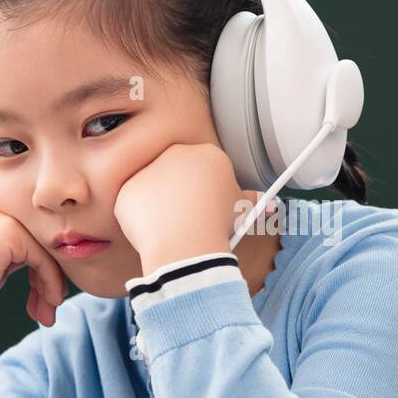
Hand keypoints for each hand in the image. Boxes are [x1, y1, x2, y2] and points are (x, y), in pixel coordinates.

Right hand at [0, 200, 66, 348]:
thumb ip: (19, 253)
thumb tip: (55, 263)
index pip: (33, 235)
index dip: (43, 267)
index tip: (44, 296)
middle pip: (41, 241)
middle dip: (49, 278)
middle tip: (50, 306)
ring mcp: (2, 218)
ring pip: (46, 251)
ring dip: (51, 286)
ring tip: (49, 312)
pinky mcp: (9, 233)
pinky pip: (44, 259)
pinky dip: (50, 284)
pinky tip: (47, 304)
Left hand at [114, 142, 276, 274]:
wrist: (187, 244)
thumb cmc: (218, 226)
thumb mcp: (242, 211)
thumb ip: (251, 201)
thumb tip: (269, 203)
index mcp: (208, 154)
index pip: (204, 168)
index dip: (206, 191)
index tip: (206, 208)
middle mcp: (177, 154)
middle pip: (177, 172)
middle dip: (181, 193)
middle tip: (188, 219)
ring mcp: (149, 169)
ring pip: (154, 186)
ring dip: (160, 204)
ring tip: (172, 228)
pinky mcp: (128, 188)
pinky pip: (134, 202)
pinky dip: (141, 217)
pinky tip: (153, 232)